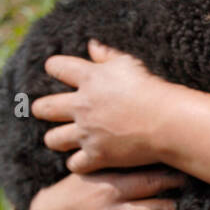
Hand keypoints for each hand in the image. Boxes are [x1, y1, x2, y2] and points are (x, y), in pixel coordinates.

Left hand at [31, 39, 176, 173]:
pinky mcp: (97, 155)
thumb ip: (107, 55)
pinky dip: (78, 163)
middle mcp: (82, 105)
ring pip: (53, 139)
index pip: (56, 66)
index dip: (54, 67)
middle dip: (42, 109)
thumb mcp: (129, 64)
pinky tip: (84, 159)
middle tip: (45, 110)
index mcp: (89, 77)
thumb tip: (91, 45)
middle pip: (44, 108)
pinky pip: (74, 164)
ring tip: (62, 139)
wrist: (168, 121)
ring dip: (56, 139)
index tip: (56, 70)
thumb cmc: (152, 89)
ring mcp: (87, 132)